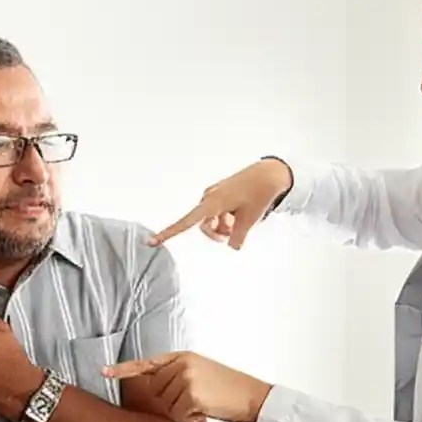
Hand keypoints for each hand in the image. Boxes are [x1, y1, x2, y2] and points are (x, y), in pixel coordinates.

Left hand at [102, 351, 272, 421]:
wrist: (251, 396)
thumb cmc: (229, 389)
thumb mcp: (202, 372)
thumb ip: (178, 375)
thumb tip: (157, 389)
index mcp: (183, 357)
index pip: (147, 363)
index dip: (124, 369)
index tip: (104, 372)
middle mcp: (182, 365)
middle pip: (156, 392)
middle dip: (172, 402)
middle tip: (199, 399)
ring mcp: (185, 379)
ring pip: (166, 406)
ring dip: (183, 412)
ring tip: (205, 404)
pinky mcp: (191, 395)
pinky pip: (178, 415)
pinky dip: (190, 419)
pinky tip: (206, 411)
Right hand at [147, 158, 291, 248]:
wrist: (270, 174)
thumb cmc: (259, 194)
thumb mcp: (250, 220)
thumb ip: (238, 237)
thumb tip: (232, 247)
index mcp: (212, 203)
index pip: (186, 222)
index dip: (168, 233)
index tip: (151, 241)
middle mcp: (209, 197)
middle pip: (204, 226)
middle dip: (218, 233)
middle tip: (236, 233)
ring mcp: (214, 194)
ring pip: (212, 220)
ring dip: (224, 226)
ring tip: (243, 219)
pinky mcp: (220, 193)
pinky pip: (218, 211)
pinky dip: (228, 217)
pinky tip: (243, 211)